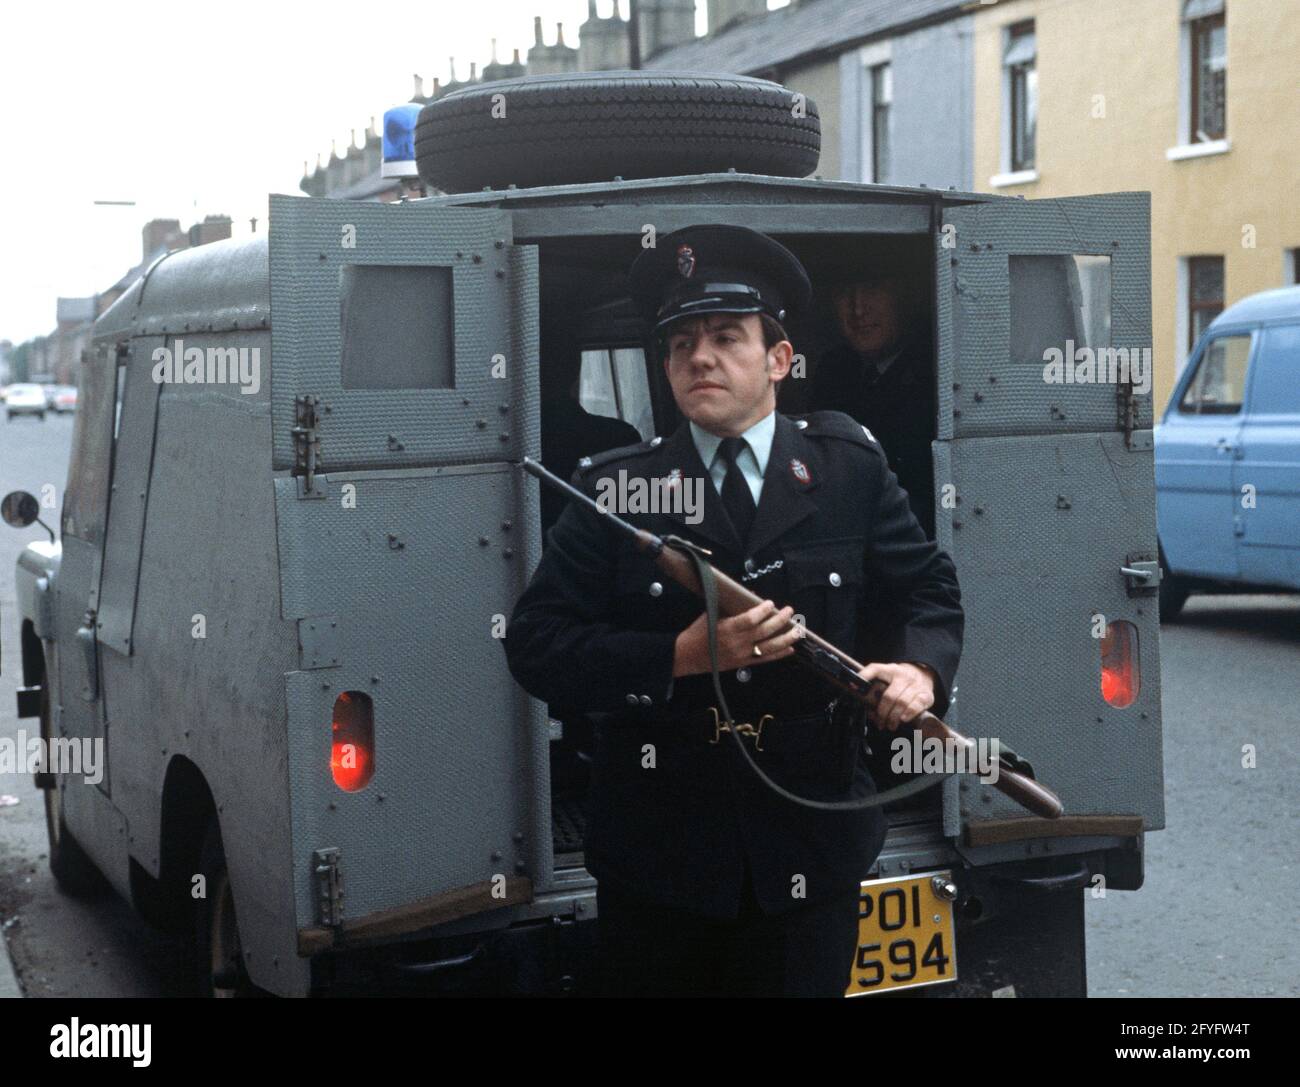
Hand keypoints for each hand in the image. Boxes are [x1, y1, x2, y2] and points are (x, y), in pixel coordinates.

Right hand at [672, 599, 804, 677]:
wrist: (687, 656)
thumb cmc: (698, 631)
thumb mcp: (711, 613)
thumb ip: (731, 607)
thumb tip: (751, 596)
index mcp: (727, 628)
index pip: (750, 619)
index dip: (763, 611)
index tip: (771, 603)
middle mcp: (736, 643)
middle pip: (764, 632)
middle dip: (780, 621)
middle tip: (790, 611)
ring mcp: (741, 655)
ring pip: (769, 647)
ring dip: (786, 638)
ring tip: (798, 630)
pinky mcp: (743, 664)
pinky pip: (764, 660)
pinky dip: (779, 655)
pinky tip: (790, 649)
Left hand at [856, 662, 936, 730]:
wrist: (923, 674)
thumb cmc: (900, 682)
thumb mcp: (888, 680)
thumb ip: (877, 692)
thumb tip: (870, 712)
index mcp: (890, 670)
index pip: (876, 669)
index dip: (864, 676)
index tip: (854, 685)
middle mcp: (903, 676)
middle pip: (889, 696)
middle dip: (882, 712)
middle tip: (879, 722)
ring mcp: (916, 684)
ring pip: (902, 702)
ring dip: (893, 717)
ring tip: (889, 725)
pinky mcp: (926, 694)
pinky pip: (916, 705)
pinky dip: (909, 713)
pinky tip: (903, 719)